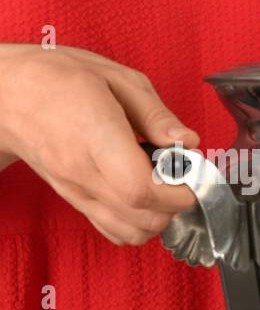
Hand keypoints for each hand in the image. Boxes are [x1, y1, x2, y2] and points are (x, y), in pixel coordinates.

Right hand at [0, 44, 198, 245]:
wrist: (5, 94)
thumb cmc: (57, 78)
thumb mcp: (115, 77)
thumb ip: (156, 114)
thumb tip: (188, 143)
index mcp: (96, 135)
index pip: (140, 189)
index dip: (177, 191)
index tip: (191, 174)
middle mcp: (83, 172)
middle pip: (143, 217)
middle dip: (176, 203)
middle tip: (180, 174)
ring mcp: (76, 190)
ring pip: (131, 232)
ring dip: (159, 216)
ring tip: (162, 185)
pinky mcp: (74, 200)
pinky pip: (113, 231)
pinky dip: (137, 224)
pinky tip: (142, 197)